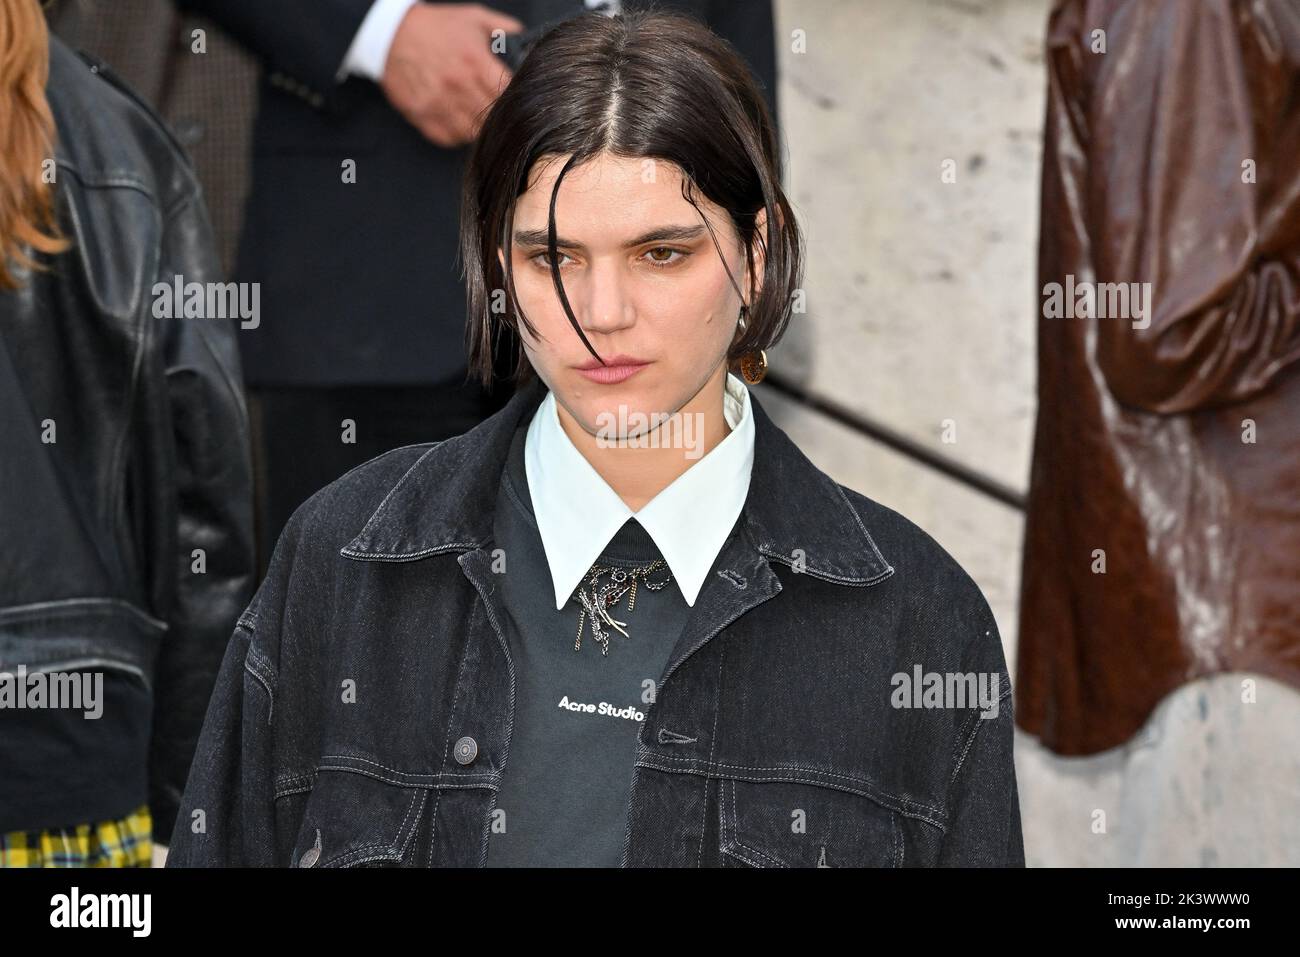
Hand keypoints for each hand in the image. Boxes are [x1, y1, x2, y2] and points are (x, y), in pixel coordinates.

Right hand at [380, 2, 523, 147]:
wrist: (391, 34)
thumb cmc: (435, 26)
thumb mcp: (473, 17)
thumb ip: (503, 28)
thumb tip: (524, 38)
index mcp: (475, 63)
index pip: (507, 97)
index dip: (512, 100)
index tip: (510, 98)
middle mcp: (459, 87)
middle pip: (491, 118)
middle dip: (496, 115)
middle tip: (492, 108)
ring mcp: (439, 104)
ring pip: (472, 133)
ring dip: (477, 127)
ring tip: (474, 113)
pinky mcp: (423, 116)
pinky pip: (449, 138)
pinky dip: (456, 134)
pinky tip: (456, 118)